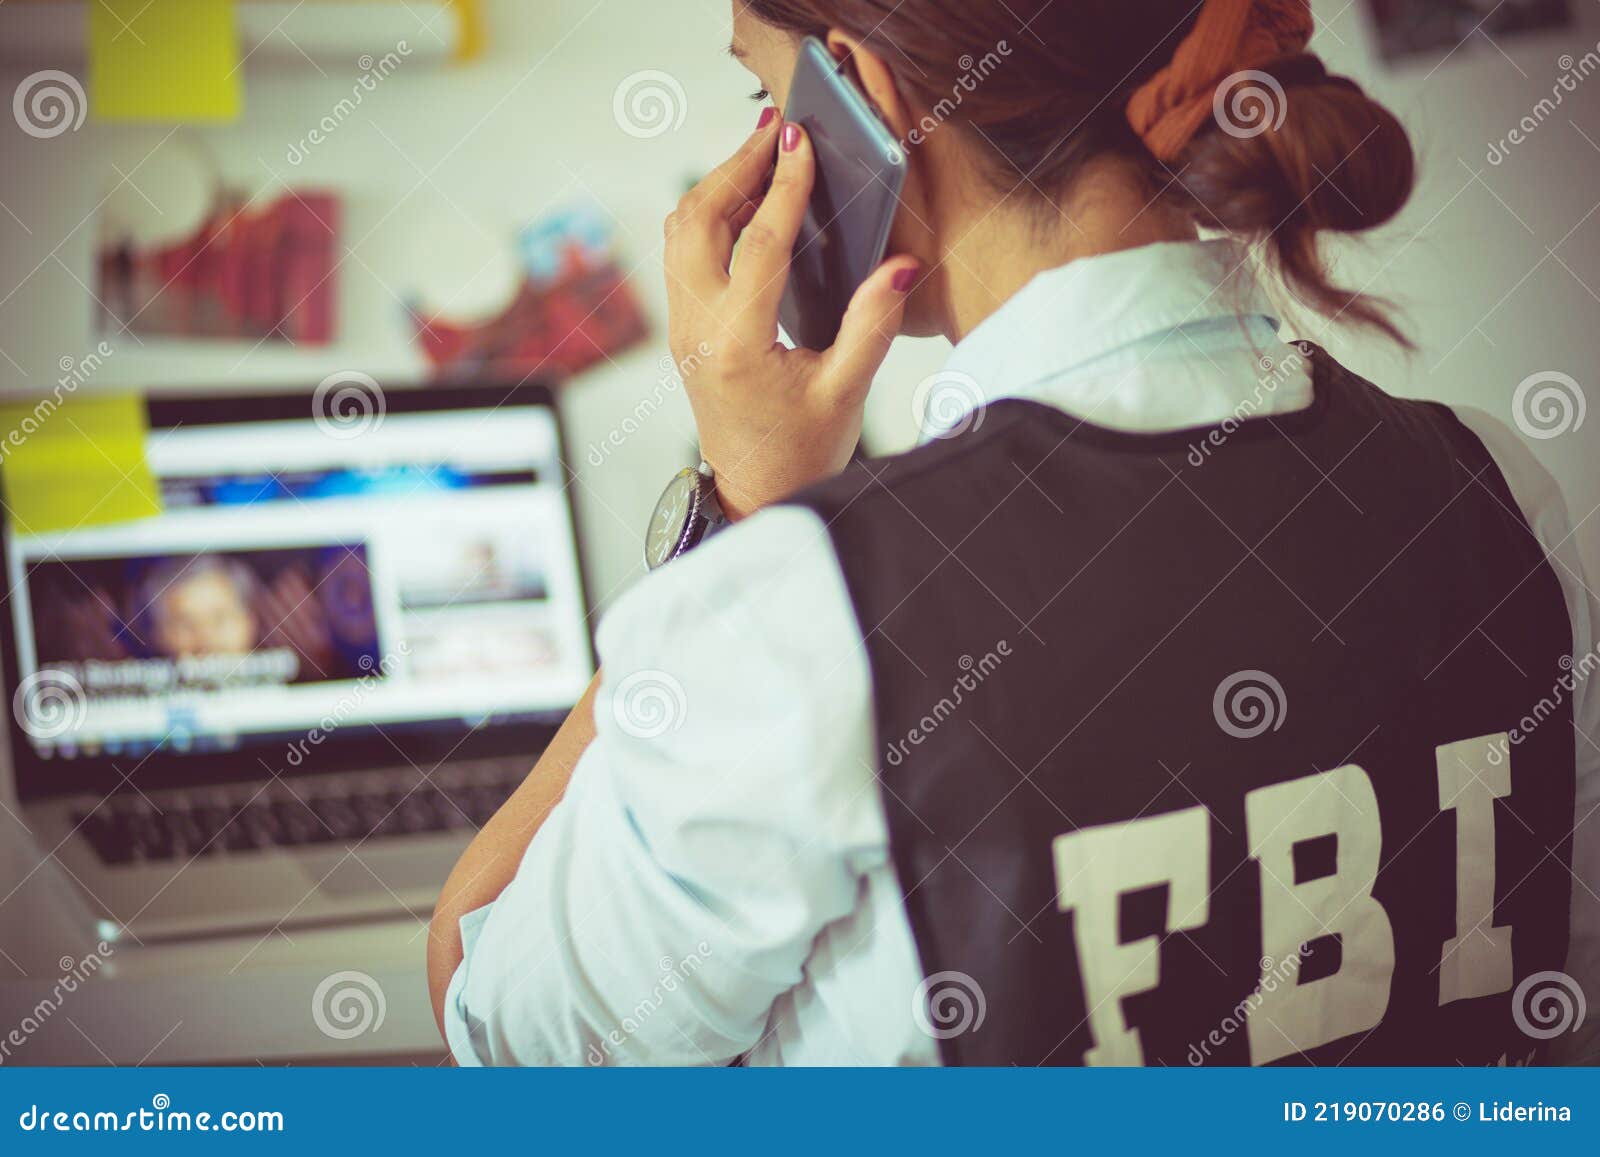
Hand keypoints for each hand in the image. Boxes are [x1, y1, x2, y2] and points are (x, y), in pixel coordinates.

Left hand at [663, 113, 918, 519]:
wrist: (755, 496)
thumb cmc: (801, 455)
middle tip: (778, 133)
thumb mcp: (847, 393)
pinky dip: (708, 215)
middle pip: (698, 219)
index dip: (783, 186)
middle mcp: (697, 331)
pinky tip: (746, 202)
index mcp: (739, 344)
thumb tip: (902, 265)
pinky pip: (682, 253)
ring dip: (717, 186)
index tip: (801, 142)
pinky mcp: (683, 330)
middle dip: (736, 167)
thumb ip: (872, 324)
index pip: (759, 244)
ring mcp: (682, 329)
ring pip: (681, 231)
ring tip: (763, 156)